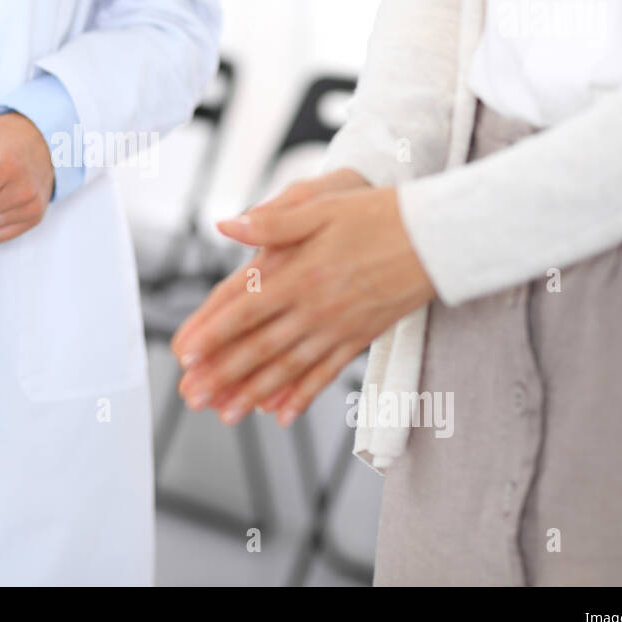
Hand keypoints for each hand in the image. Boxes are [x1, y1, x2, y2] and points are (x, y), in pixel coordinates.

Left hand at [170, 173, 433, 427]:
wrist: (438, 238)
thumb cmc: (377, 215)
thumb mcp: (321, 207)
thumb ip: (272, 222)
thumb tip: (228, 225)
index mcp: (299, 273)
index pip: (242, 308)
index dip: (210, 331)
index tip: (183, 351)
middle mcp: (314, 307)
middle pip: (258, 347)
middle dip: (221, 374)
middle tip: (191, 395)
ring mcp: (337, 328)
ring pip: (287, 368)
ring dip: (252, 393)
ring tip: (225, 414)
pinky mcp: (360, 338)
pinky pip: (325, 373)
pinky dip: (301, 396)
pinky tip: (281, 414)